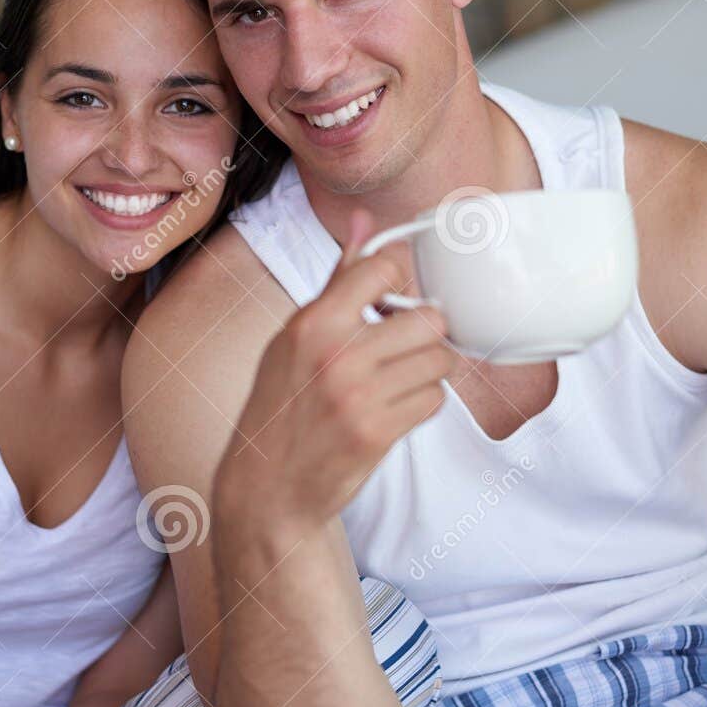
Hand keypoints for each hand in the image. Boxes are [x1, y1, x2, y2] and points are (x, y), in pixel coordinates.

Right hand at [216, 208, 457, 528]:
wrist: (268, 485)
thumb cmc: (282, 405)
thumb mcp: (296, 336)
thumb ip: (338, 279)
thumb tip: (363, 221)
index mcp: (312, 322)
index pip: (383, 268)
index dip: (400, 280)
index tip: (396, 297)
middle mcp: (335, 354)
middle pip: (428, 318)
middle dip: (425, 332)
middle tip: (406, 345)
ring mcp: (358, 395)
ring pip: (438, 360)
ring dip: (428, 370)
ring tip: (401, 378)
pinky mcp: (378, 432)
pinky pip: (433, 399)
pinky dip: (423, 402)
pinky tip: (397, 407)